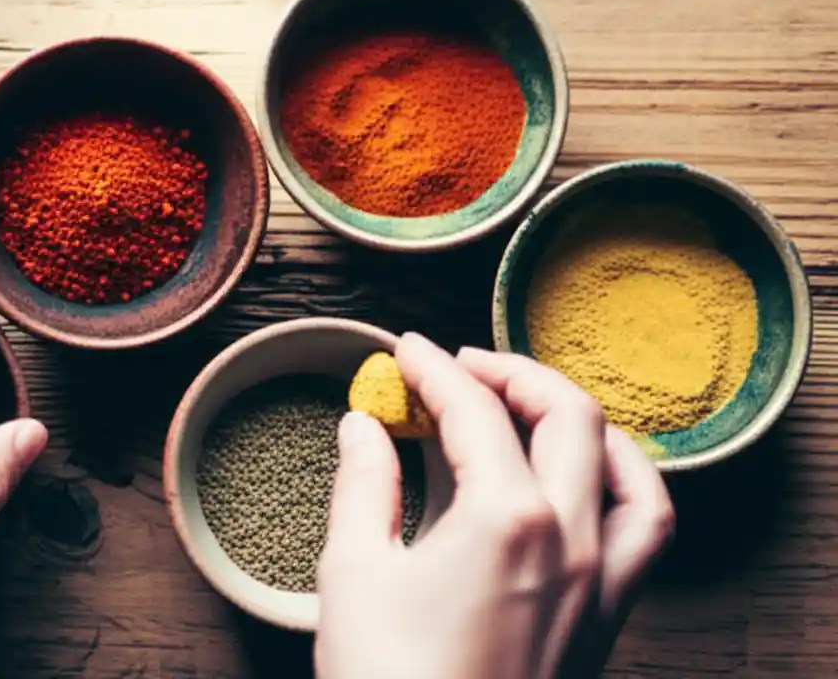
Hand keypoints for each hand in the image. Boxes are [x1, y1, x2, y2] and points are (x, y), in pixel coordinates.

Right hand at [315, 334, 673, 678]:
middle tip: (462, 367)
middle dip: (514, 373)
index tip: (406, 351)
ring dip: (588, 423)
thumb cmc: (388, 678)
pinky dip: (624, 486)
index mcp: (505, 519)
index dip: (435, 370)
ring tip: (540, 410)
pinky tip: (582, 488)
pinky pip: (645, 531)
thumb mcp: (353, 572)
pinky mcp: (605, 619)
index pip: (475, 412)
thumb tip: (362, 424)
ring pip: (630, 470)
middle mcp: (570, 539)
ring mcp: (600, 582)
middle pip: (569, 415)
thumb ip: (363, 483)